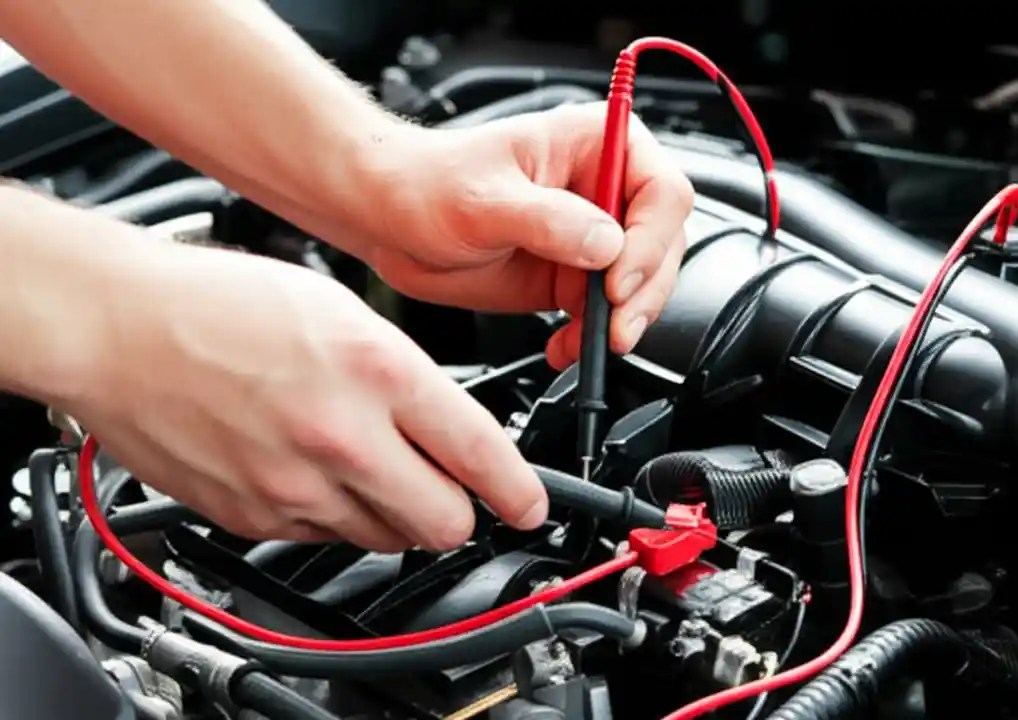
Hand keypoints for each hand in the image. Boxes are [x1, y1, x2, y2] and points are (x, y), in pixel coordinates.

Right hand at [65, 231, 545, 551]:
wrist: (118, 327)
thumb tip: (451, 428)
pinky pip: (326, 537)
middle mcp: (342, 436)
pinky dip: (338, 516)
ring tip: (372, 469)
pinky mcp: (255, 515)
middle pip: (445, 522)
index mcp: (378, 371)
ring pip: (389, 539)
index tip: (530, 503)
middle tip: (455, 491)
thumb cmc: (222, 304)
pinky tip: (316, 470)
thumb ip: (408, 378)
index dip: (520, 490)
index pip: (480, 453)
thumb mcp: (346, 311)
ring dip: (399, 516)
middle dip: (461, 511)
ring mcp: (296, 485)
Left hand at [351, 102, 693, 368]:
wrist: (388, 219)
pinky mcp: (574, 277)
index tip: (617, 280)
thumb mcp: (483, 201)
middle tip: (614, 326)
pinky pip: (607, 314)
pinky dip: (592, 338)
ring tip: (585, 341)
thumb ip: (549, 221)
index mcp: (596, 144)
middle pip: (662, 244)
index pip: (661, 191)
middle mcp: (603, 188)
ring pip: (642, 285)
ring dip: (621, 321)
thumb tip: (606, 245)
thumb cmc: (426, 184)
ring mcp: (592, 236)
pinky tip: (564, 346)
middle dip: (643, 292)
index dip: (651, 240)